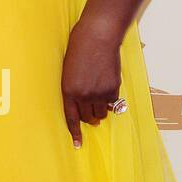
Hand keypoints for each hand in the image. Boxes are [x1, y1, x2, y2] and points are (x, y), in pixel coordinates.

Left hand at [61, 16, 122, 146]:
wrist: (97, 36)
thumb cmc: (79, 49)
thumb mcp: (69, 70)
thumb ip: (73, 89)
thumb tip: (84, 106)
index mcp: (68, 91)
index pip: (71, 118)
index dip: (75, 133)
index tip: (78, 144)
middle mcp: (83, 95)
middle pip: (88, 118)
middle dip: (89, 117)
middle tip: (91, 110)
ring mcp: (99, 93)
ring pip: (102, 113)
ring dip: (100, 109)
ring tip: (99, 97)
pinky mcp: (113, 88)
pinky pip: (113, 103)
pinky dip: (111, 99)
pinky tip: (108, 85)